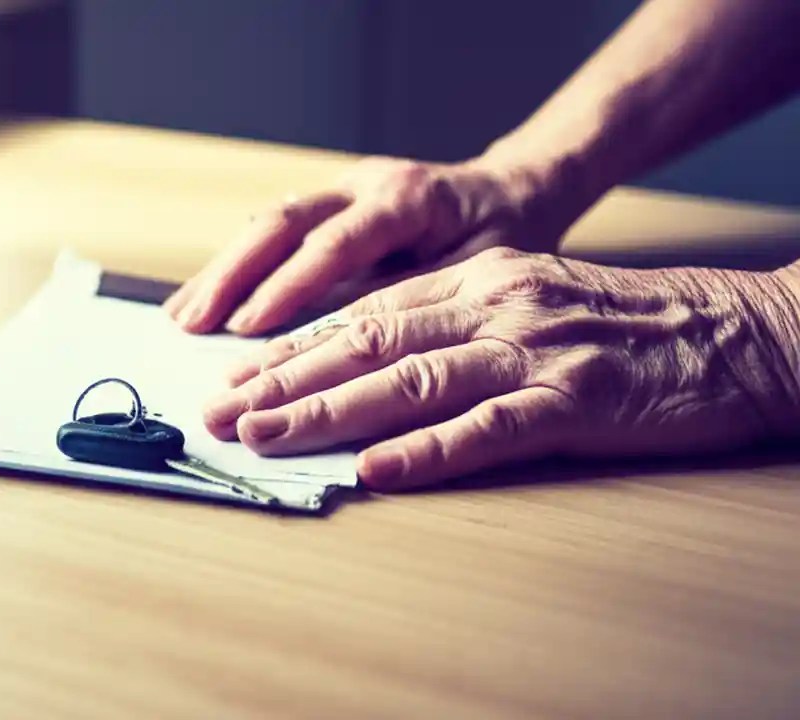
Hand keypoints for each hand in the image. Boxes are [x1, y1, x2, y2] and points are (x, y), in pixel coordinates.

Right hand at [164, 154, 585, 336]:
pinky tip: (201, 304)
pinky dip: (234, 272)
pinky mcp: (325, 209)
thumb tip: (348, 346)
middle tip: (194, 325)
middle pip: (281, 223)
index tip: (247, 327)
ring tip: (181, 319)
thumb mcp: (481, 270)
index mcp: (405, 197)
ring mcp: (339, 192)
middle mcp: (362, 185)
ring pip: (266, 226)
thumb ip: (416, 298)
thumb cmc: (504, 235)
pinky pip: (271, 237)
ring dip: (221, 273)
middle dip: (232, 276)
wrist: (511, 190)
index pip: (334, 241)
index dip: (288, 286)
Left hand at [203, 248, 799, 490]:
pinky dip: (428, 450)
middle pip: (369, 344)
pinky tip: (377, 469)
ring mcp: (536, 352)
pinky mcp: (579, 402)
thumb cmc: (627, 326)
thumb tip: (367, 364)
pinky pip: (490, 428)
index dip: (293, 347)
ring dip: (328, 411)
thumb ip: (454, 326)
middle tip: (222, 411)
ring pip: (411, 381)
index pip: (366, 316)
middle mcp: (496, 305)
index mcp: (480, 280)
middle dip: (285, 380)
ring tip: (266, 434)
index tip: (235, 375)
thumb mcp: (529, 301)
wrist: (740, 332)